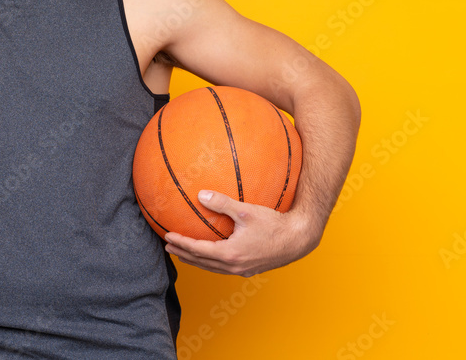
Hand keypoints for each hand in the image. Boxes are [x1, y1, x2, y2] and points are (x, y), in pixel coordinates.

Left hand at [163, 189, 320, 276]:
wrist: (298, 240)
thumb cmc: (274, 225)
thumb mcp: (246, 211)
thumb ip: (222, 203)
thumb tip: (200, 195)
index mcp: (230, 254)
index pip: (198, 250)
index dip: (181, 243)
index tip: (167, 236)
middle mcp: (234, 266)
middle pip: (201, 262)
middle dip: (183, 254)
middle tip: (169, 247)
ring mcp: (242, 270)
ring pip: (212, 268)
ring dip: (196, 260)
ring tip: (184, 252)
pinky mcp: (249, 269)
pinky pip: (223, 268)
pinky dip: (210, 262)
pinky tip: (211, 254)